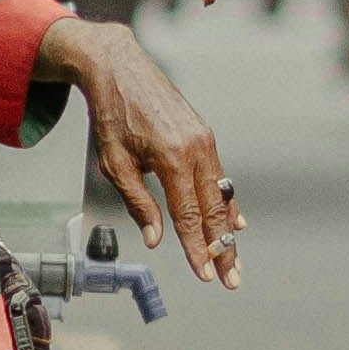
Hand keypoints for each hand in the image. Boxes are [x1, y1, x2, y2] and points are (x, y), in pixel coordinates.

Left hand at [35, 13, 242, 288]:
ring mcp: (205, 141)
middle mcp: (196, 150)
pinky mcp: (205, 136)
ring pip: (222, 195)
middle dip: (223, 248)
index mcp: (172, 158)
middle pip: (215, 210)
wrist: (120, 69)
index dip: (196, 249)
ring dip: (228, 230)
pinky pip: (220, 177)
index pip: (188, 216)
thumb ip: (137, 202)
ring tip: (233, 260)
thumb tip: (155, 239)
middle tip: (232, 280)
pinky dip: (227, 202)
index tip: (204, 275)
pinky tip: (236, 222)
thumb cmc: (113, 116)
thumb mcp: (114, 163)